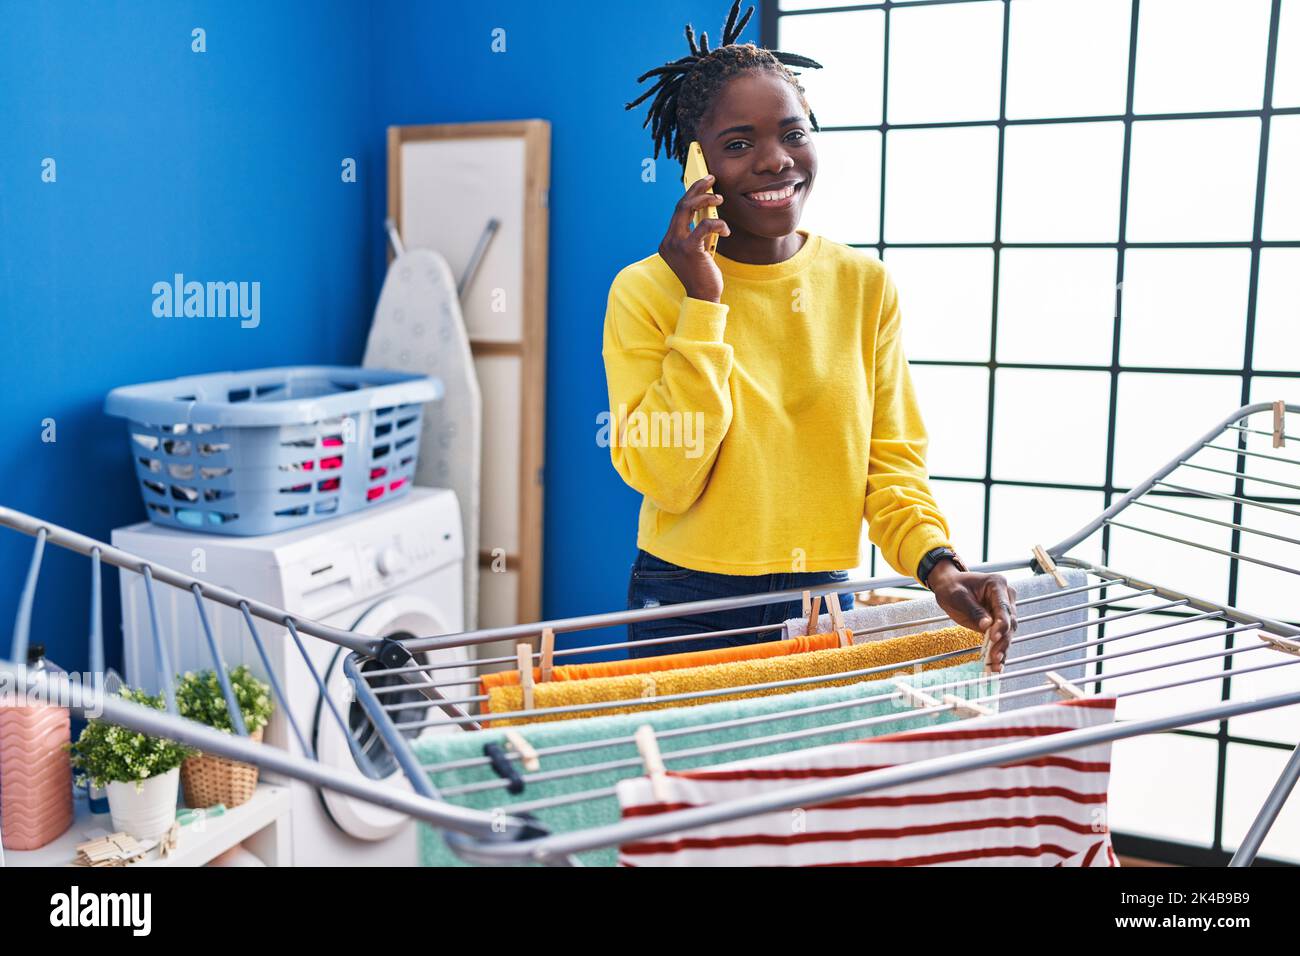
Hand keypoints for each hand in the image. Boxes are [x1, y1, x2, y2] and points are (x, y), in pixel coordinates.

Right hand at [659, 174, 730, 302]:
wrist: (704, 297)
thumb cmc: (703, 275)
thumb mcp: (699, 250)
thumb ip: (698, 233)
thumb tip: (707, 211)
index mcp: (668, 242)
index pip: (678, 211)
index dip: (690, 194)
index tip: (702, 183)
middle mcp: (668, 242)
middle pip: (680, 205)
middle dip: (696, 188)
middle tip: (711, 178)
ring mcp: (675, 245)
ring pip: (687, 209)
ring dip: (705, 199)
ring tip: (720, 198)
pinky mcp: (688, 249)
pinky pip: (704, 225)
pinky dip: (718, 224)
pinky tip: (726, 229)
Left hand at [925, 562, 1017, 672]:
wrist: (948, 585)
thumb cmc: (952, 586)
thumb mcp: (957, 596)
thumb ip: (973, 610)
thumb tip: (987, 626)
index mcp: (997, 584)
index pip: (1003, 607)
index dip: (1001, 624)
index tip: (994, 637)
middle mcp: (1005, 597)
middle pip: (1009, 622)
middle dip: (1003, 641)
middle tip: (995, 656)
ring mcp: (1004, 610)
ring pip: (1008, 632)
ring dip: (1003, 649)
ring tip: (996, 664)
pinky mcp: (999, 622)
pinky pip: (1001, 637)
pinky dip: (999, 650)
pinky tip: (997, 664)